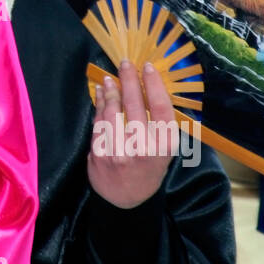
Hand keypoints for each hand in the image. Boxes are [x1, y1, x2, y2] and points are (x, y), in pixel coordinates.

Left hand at [87, 60, 176, 208]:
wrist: (126, 199)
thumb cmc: (148, 169)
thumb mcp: (164, 150)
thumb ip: (159, 124)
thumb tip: (148, 86)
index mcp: (164, 146)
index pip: (161, 108)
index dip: (154, 84)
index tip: (148, 67)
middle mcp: (143, 148)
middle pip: (136, 104)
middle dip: (129, 79)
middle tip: (126, 63)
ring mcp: (119, 150)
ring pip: (113, 110)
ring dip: (111, 90)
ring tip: (112, 78)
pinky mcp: (99, 152)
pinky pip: (98, 121)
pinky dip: (99, 104)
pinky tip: (101, 93)